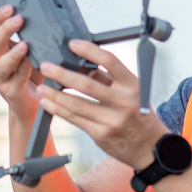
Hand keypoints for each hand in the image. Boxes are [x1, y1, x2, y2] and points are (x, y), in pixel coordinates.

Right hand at [0, 5, 43, 118]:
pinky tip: (31, 62)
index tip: (9, 7)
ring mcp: (0, 77)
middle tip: (18, 19)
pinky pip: (17, 78)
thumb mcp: (26, 51)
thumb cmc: (28, 74)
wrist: (29, 102)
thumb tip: (37, 14)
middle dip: (5, 29)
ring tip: (24, 44)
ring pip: (2, 63)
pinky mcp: (11, 90)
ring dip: (13, 53)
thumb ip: (27, 35)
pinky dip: (24, 69)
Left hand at [36, 39, 168, 169]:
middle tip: (46, 66)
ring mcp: (111, 120)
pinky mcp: (101, 134)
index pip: (110, 61)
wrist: (149, 147)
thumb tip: (83, 63)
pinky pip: (75, 119)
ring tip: (42, 86)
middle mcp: (123, 102)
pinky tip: (48, 103)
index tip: (72, 44)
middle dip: (62, 74)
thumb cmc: (139, 116)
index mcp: (133, 85)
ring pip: (76, 104)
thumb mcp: (132, 92)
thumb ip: (109, 79)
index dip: (89, 50)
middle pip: (87, 84)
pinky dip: (58, 110)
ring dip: (55, 94)